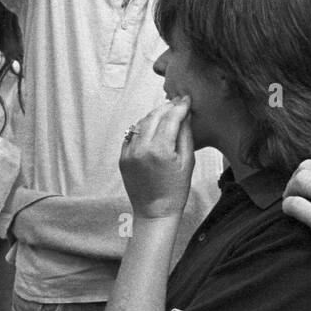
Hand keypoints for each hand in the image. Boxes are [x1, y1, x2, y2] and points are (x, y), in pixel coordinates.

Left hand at [118, 97, 194, 219]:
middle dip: (166, 107)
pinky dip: (142, 127)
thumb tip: (185, 115)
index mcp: (160, 149)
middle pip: (154, 116)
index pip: (170, 118)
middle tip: (177, 102)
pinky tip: (152, 128)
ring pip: (141, 123)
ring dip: (154, 115)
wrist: (154, 211)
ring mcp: (129, 152)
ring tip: (166, 113)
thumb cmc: (176, 190)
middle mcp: (141, 148)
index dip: (180, 106)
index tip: (186, 99)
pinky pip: (132, 135)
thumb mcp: (187, 161)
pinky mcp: (123, 157)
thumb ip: (186, 135)